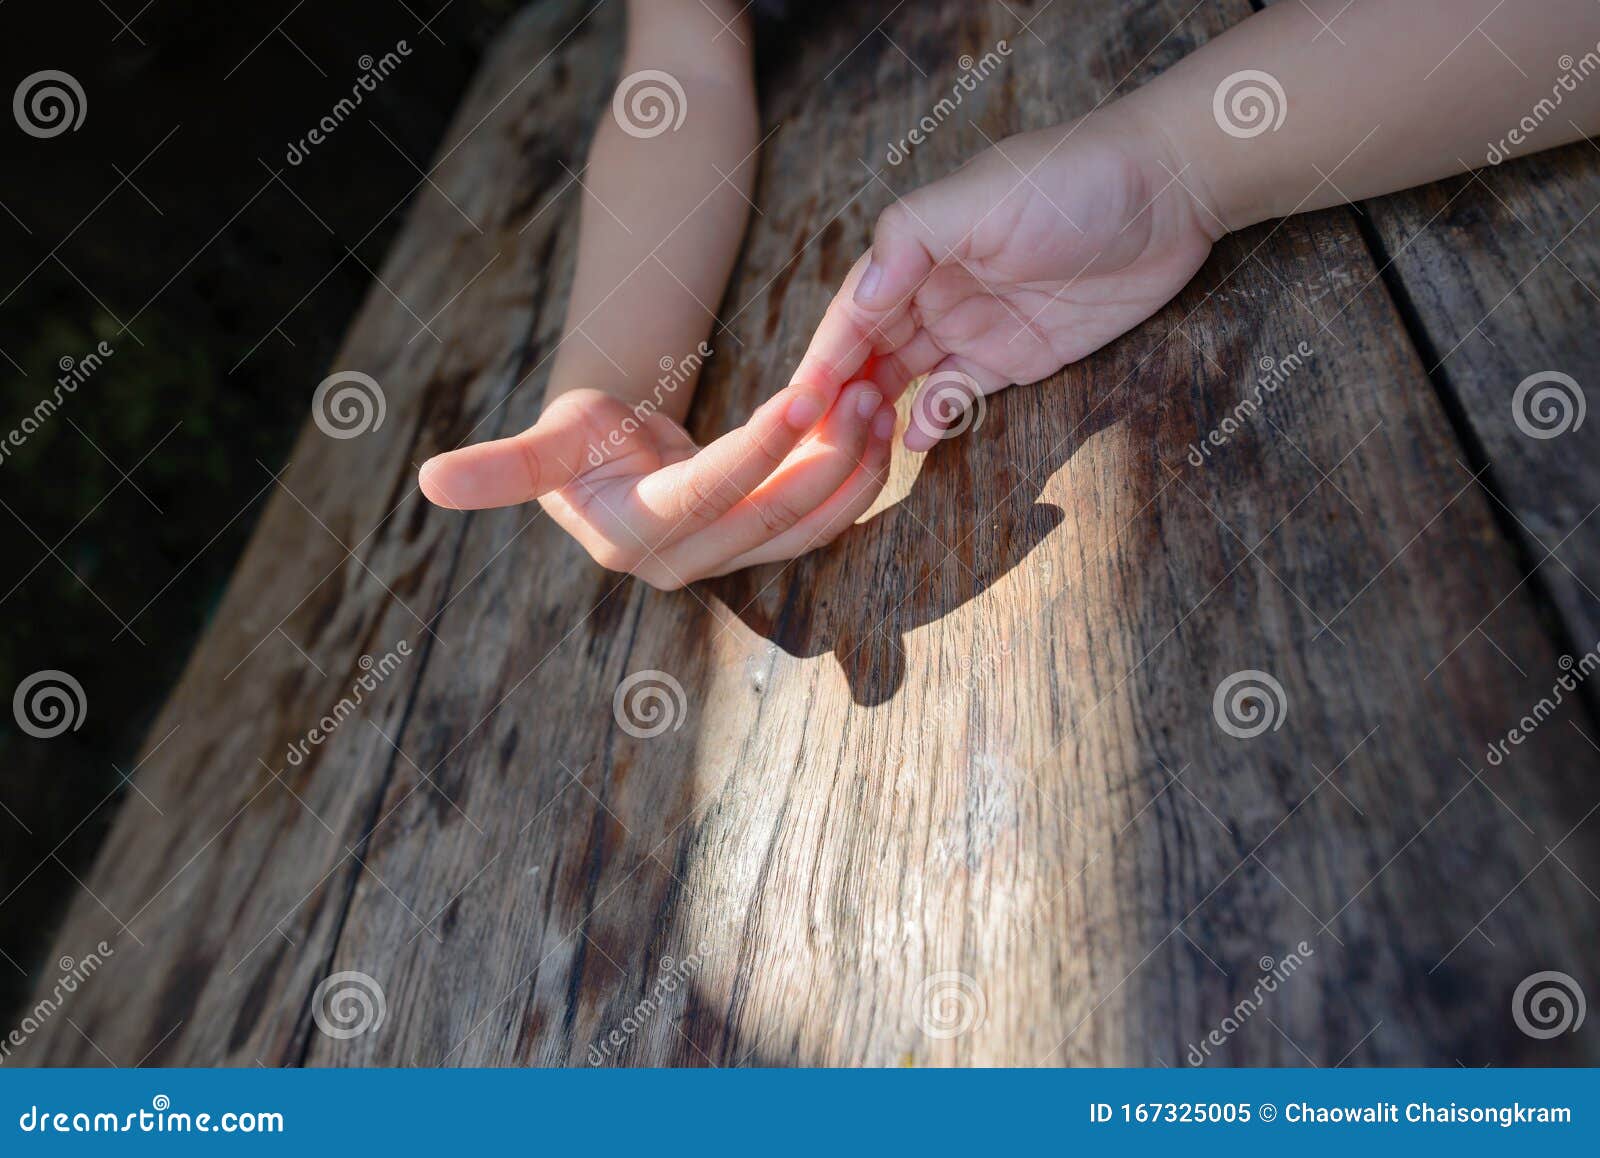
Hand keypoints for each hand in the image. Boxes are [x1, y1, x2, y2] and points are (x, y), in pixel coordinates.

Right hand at [418, 381, 895, 588]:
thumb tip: (426, 483)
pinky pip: (820, 523)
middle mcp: (684, 564)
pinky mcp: (762, 548)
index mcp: (632, 537)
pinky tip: (881, 428)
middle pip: (769, 515)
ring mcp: (728, 561)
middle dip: (824, 455)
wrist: (611, 463)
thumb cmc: (580, 444)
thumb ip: (501, 469)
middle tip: (863, 389)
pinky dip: (854, 479)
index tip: (804, 395)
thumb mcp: (546, 447)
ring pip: (806, 525)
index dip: (756, 449)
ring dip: (851, 468)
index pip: (707, 492)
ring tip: (882, 400)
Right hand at [791, 108, 1221, 448]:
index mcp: (917, 248)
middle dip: (842, 395)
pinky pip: (961, 394)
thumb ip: (911, 240)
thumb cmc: (1075, 179)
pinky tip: (915, 442)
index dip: (823, 356)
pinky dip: (934, 417)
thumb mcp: (982, 196)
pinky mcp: (1018, 355)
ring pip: (908, 376)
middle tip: (819, 444)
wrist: (1170, 194)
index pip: (852, 311)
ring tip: (858, 449)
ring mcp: (976, 324)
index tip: (796, 403)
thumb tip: (857, 300)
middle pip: (870, 350)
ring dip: (880, 410)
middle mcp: (936, 287)